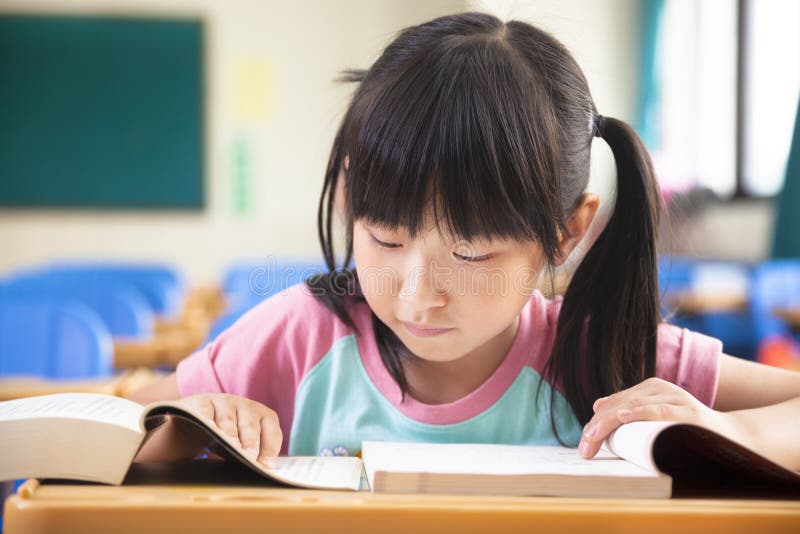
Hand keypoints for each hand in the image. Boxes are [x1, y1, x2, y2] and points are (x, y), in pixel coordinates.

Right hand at [178, 393, 282, 463]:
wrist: (197, 420)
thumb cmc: (227, 436)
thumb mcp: (243, 442)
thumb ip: (253, 455)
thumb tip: (262, 472)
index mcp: (262, 415)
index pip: (271, 430)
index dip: (270, 447)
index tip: (267, 465)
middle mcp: (245, 406)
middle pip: (250, 425)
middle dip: (251, 441)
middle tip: (251, 457)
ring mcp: (223, 402)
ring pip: (228, 420)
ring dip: (231, 434)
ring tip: (233, 447)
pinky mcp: (203, 403)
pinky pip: (206, 412)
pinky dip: (208, 420)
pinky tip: (209, 429)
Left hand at [578, 377, 728, 458]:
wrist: (730, 437)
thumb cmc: (687, 430)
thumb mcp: (655, 417)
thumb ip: (630, 410)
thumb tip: (597, 407)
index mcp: (648, 388)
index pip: (613, 404)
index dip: (595, 425)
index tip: (583, 446)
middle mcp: (659, 388)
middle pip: (618, 406)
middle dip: (597, 428)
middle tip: (584, 449)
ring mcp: (674, 397)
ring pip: (632, 407)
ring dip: (609, 424)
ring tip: (593, 437)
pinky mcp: (687, 411)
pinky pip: (659, 409)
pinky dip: (640, 412)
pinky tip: (623, 416)